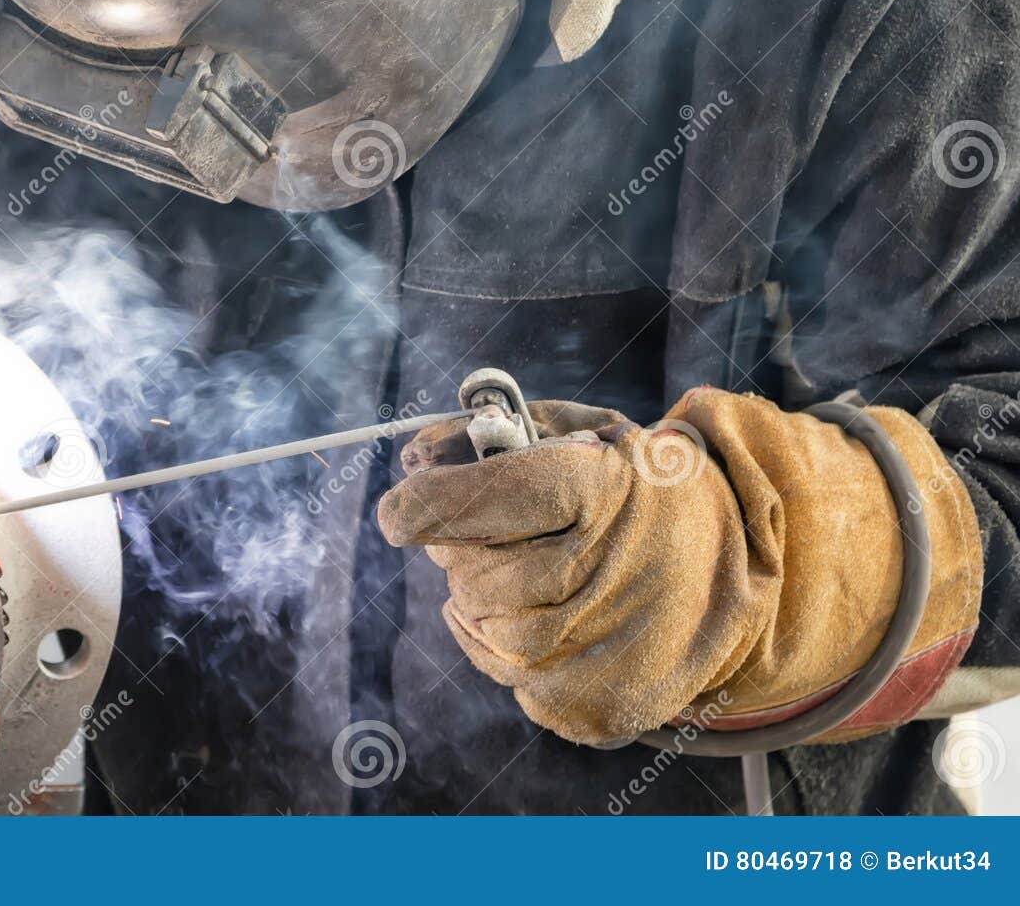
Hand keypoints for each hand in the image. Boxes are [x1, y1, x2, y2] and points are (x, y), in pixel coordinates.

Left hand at [379, 391, 980, 746]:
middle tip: (494, 532)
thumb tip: (414, 459)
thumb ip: (494, 434)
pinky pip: (503, 675)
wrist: (744, 572)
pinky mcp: (596, 709)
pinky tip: (545, 614)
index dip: (430, 504)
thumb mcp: (585, 434)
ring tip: (527, 570)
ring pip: (480, 626)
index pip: (490, 498)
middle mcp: (607, 578)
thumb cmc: (643, 489)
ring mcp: (604, 654)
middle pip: (473, 571)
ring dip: (477, 596)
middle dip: (461, 549)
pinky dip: (499, 644)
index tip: (398, 511)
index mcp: (606, 492)